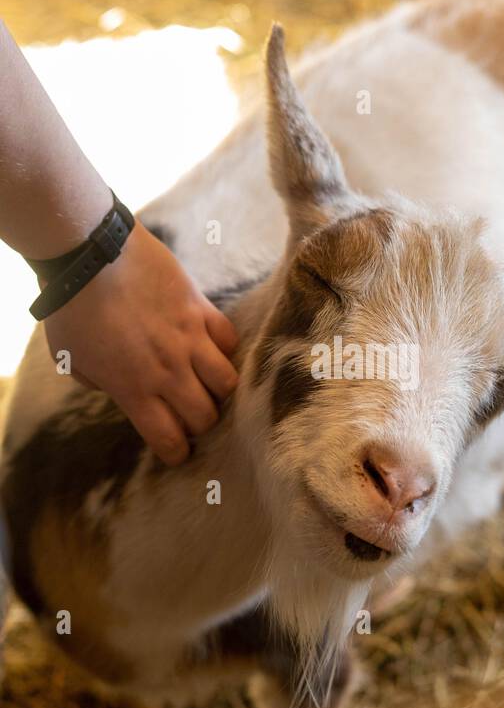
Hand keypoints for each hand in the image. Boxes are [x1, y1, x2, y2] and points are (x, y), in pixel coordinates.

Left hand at [44, 223, 238, 464]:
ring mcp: (188, 339)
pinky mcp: (200, 308)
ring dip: (218, 389)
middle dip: (200, 424)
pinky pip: (228, 339)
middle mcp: (168, 370)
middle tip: (191, 415)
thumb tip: (116, 386)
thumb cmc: (72, 308)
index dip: (176, 452)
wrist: (90, 255)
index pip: (169, 438)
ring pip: (227, 382)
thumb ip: (99, 381)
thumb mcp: (71, 359)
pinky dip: (224, 349)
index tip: (177, 450)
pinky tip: (213, 347)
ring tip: (208, 384)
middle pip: (205, 416)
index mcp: (134, 389)